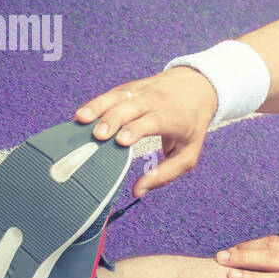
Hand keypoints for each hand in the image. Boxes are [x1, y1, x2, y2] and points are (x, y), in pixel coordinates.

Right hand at [73, 66, 218, 197]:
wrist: (198, 86)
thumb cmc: (191, 125)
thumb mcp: (188, 153)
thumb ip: (165, 174)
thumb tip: (137, 191)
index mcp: (172, 117)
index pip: (151, 121)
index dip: (135, 129)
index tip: (120, 141)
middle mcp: (155, 101)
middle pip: (130, 108)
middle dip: (113, 119)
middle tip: (97, 135)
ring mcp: (142, 91)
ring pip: (117, 97)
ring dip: (98, 107)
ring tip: (81, 119)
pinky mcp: (131, 87)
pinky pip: (111, 94)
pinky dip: (95, 103)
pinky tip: (81, 115)